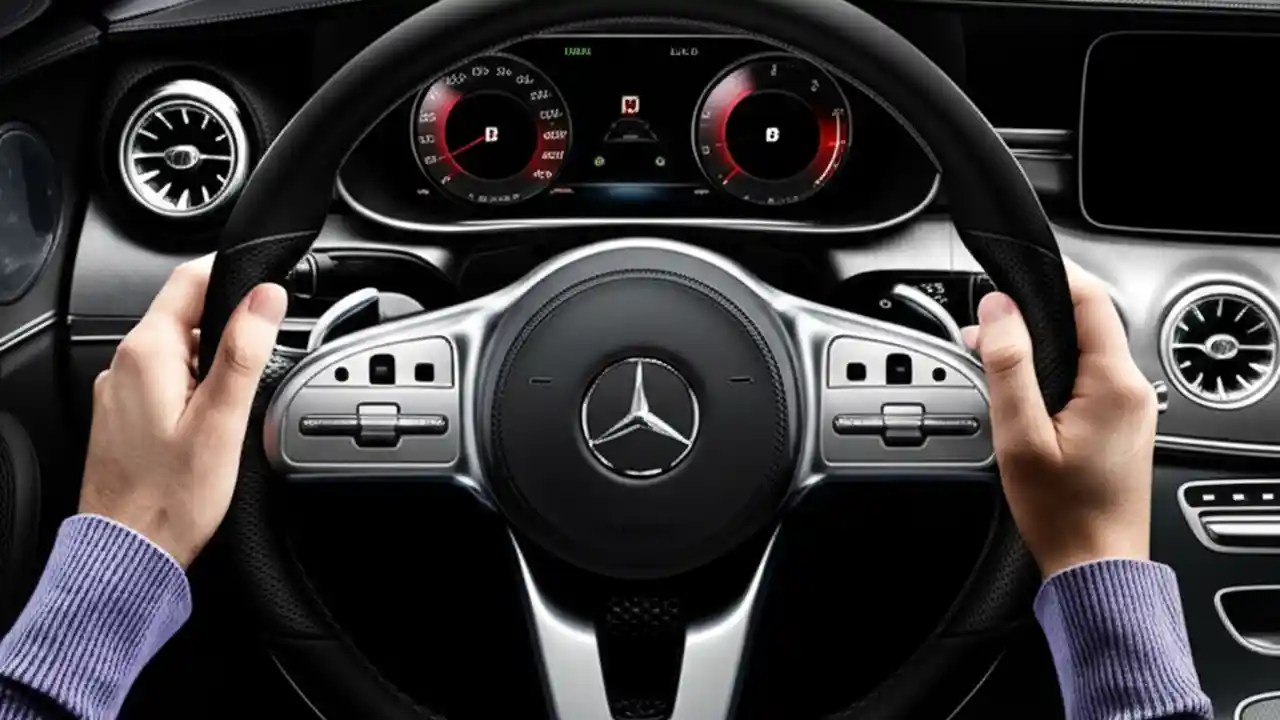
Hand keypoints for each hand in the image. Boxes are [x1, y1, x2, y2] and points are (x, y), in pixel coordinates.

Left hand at [79, 257, 286, 567]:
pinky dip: (194, 386)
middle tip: (262, 363)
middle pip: (185, 313)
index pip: (190, 279)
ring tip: (239, 403)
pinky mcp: (123, 414)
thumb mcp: (221, 421)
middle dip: (230, 326)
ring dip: (213, 359)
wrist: (128, 553)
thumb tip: (266, 298)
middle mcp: (125, 363)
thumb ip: (244, 352)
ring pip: (178, 348)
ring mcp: (120, 389)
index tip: (268, 292)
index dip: (234, 275)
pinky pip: (165, 379)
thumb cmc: (171, 498)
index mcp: (148, 352)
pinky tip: (212, 422)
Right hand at [962, 263, 1156, 577]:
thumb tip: (996, 310)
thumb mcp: (1022, 437)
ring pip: (1082, 351)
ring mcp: (1130, 407)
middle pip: (1084, 322)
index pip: (1089, 298)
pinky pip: (1086, 379)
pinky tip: (1020, 392)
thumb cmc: (1063, 514)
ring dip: (1037, 346)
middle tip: (983, 327)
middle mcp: (1132, 389)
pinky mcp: (1120, 424)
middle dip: (1031, 314)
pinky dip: (1051, 373)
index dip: (1048, 275)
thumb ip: (1009, 367)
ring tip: (991, 360)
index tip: (1009, 273)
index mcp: (1115, 382)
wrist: (1095, 568)